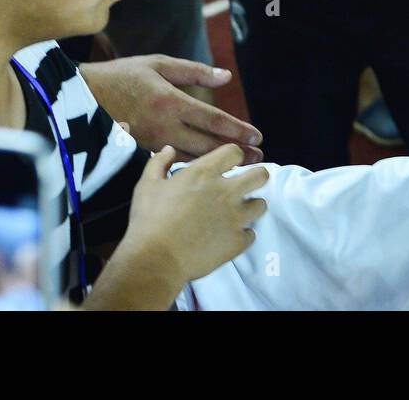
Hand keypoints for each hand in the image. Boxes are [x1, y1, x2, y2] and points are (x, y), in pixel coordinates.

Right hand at [81, 55, 262, 162]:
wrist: (79, 98)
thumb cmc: (121, 76)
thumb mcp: (157, 64)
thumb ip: (193, 72)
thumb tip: (225, 76)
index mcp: (170, 101)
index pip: (212, 120)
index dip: (237, 130)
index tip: (258, 137)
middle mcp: (163, 126)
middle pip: (208, 146)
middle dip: (236, 154)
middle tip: (260, 160)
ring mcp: (152, 143)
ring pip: (193, 159)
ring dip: (220, 165)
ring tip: (242, 169)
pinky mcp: (142, 153)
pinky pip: (174, 163)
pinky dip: (196, 169)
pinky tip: (210, 172)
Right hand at [121, 144, 268, 285]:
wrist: (155, 258)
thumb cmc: (148, 219)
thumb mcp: (147, 185)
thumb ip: (159, 163)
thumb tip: (169, 149)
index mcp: (205, 173)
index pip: (234, 152)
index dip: (234, 156)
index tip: (228, 165)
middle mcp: (226, 191)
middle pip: (261, 175)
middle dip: (256, 177)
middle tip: (245, 186)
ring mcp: (235, 217)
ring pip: (261, 205)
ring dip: (251, 207)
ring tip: (238, 214)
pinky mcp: (237, 241)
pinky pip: (251, 235)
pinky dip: (242, 236)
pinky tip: (228, 237)